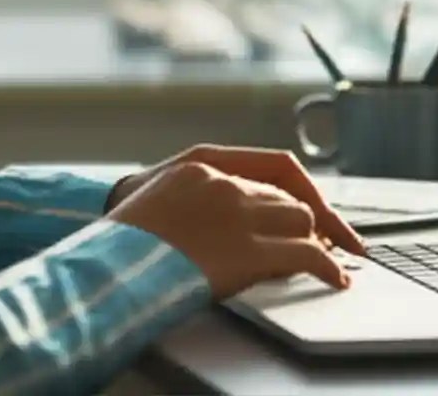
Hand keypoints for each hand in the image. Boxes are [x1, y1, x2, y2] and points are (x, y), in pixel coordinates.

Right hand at [107, 144, 364, 256]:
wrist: (103, 257)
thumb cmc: (125, 232)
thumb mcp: (165, 191)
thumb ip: (204, 191)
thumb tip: (239, 209)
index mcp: (206, 161)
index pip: (278, 167)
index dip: (306, 188)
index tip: (322, 206)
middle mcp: (226, 181)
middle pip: (291, 196)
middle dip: (313, 221)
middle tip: (332, 240)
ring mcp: (237, 214)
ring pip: (300, 220)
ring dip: (314, 241)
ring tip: (325, 259)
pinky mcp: (248, 249)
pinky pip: (304, 254)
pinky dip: (326, 266)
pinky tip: (334, 276)